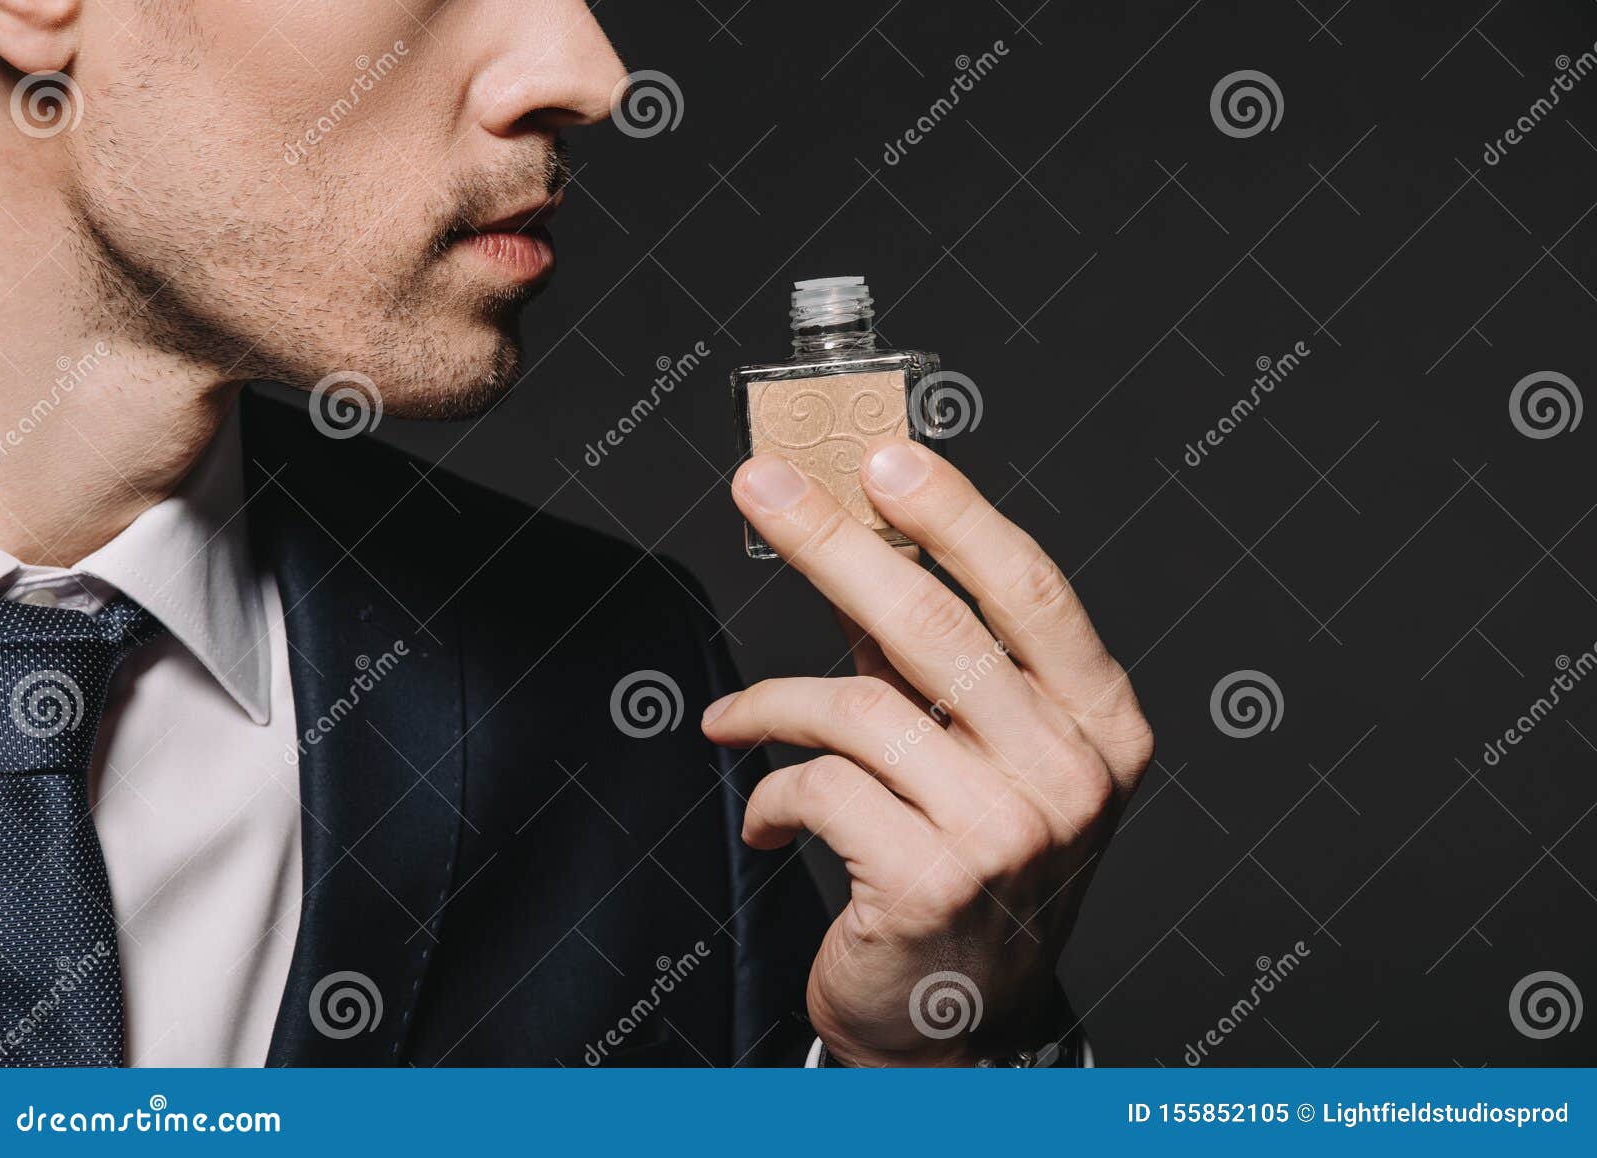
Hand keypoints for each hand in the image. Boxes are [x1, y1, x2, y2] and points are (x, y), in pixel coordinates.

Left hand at [701, 438, 1152, 1065]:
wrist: (960, 1023)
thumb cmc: (970, 869)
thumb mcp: (981, 758)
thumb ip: (936, 667)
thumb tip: (864, 549)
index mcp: (1102, 726)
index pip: (1029, 591)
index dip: (953, 514)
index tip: (882, 456)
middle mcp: (1072, 775)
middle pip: (937, 625)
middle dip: (832, 544)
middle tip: (762, 486)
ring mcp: (1010, 832)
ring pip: (861, 708)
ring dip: (772, 705)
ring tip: (732, 721)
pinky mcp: (932, 881)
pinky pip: (822, 787)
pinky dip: (774, 792)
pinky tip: (769, 818)